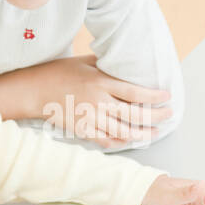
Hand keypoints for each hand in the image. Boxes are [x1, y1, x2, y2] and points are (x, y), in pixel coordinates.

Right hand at [37, 55, 172, 148]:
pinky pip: (106, 141)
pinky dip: (120, 142)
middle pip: (134, 115)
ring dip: (143, 133)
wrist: (35, 90)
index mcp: (101, 82)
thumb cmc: (59, 72)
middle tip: (168, 115)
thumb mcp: (85, 62)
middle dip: (156, 117)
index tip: (167, 97)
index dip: (154, 97)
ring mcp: (90, 118)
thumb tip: (126, 62)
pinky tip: (130, 140)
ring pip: (123, 132)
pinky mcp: (82, 130)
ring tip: (154, 132)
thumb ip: (106, 65)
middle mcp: (98, 102)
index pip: (135, 93)